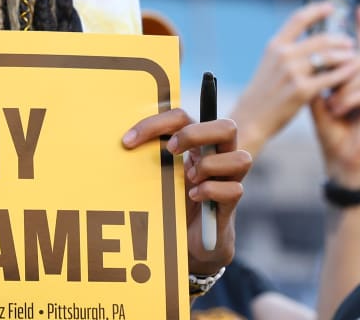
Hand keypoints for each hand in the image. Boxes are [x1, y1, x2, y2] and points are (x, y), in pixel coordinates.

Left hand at [122, 109, 251, 274]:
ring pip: (240, 158)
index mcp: (198, 143)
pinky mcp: (230, 204)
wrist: (191, 242)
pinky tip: (194, 197)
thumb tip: (119, 146)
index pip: (182, 117)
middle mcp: (218, 157)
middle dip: (195, 135)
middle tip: (171, 150)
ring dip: (209, 166)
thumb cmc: (173, 202)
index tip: (128, 141)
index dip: (155, 123)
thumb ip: (148, 157)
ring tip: (189, 179)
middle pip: (227, 127)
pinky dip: (210, 191)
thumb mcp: (158, 175)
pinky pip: (234, 190)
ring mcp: (229, 180)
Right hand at [230, 2, 359, 156]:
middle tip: (351, 42)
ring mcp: (293, 72)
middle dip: (340, 39)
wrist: (252, 117)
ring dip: (346, 55)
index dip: (317, 9)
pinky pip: (332, 78)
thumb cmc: (264, 92)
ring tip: (354, 57)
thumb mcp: (270, 65)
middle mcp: (283, 55)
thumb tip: (312, 41)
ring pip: (329, 57)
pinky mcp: (302, 90)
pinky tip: (353, 74)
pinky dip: (345, 74)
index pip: (299, 18)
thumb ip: (288, 51)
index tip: (332, 7)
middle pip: (320, 38)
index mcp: (275, 45)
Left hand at [312, 5, 359, 185]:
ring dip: (341, 86)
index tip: (358, 6)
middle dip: (342, 63)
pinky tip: (337, 111)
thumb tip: (303, 47)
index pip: (355, 46)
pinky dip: (346, 100)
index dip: (358, 26)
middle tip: (326, 77)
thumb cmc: (327, 125)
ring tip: (329, 102)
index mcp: (350, 74)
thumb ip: (314, 72)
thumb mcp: (314, 94)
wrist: (338, 155)